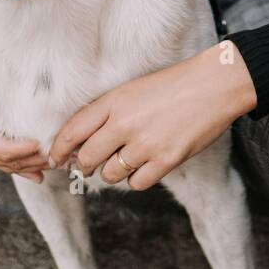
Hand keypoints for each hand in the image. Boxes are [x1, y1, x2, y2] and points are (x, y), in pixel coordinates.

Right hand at [0, 37, 49, 181]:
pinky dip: (20, 164)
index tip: (42, 145)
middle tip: (59, 158)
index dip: (21, 151)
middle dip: (31, 162)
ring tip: (54, 163)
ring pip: (6, 163)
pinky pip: (2, 158)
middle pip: (5, 161)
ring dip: (29, 165)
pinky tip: (37, 171)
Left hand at [49, 41, 256, 191]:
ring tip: (124, 161)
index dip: (59, 149)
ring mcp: (145, 144)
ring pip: (109, 175)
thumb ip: (109, 112)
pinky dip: (136, 179)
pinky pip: (136, 183)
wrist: (213, 85)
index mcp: (114, 101)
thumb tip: (85, 140)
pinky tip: (144, 166)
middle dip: (84, 165)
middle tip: (88, 165)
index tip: (56, 158)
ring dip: (113, 172)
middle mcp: (124, 123)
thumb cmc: (174, 84)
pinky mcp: (166, 160)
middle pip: (87, 158)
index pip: (72, 131)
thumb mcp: (133, 89)